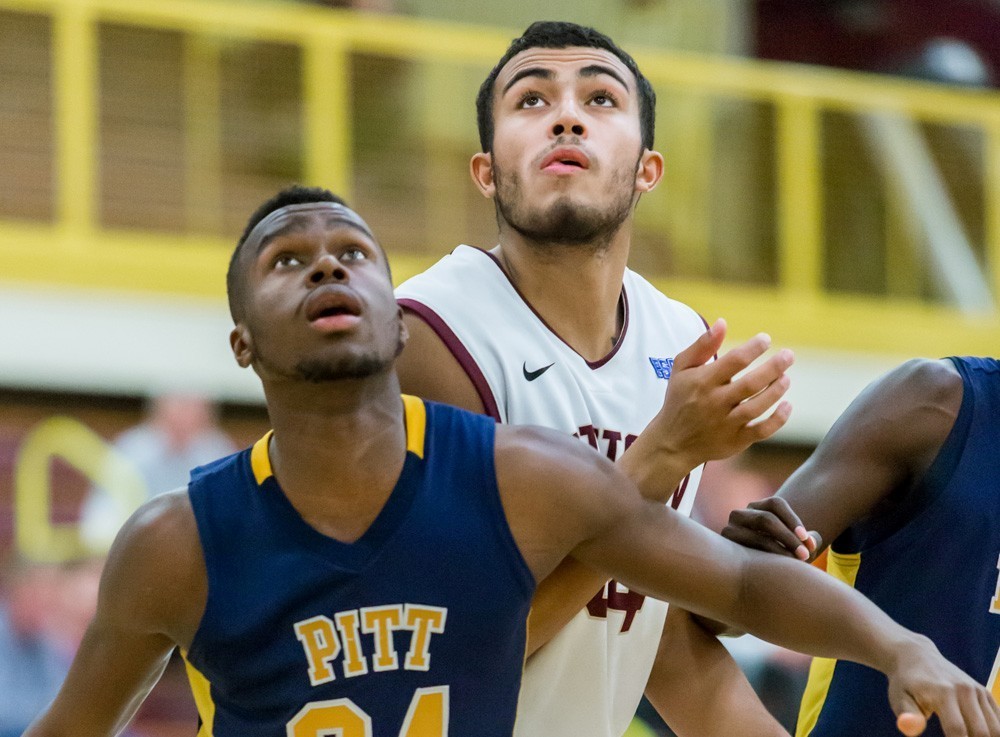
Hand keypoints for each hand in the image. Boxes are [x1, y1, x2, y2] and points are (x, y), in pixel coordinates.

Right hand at [644, 317, 792, 467]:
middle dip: (773, 368)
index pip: (734, 361)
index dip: (753, 348)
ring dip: (776, 391)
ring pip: (757, 407)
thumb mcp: (681, 368)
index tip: (766, 339)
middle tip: (789, 355)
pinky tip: (787, 406)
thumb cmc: (679, 398)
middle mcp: (715, 402)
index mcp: (703, 382)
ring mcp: (726, 423)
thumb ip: (702, 345)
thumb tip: (722, 322)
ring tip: (786, 378)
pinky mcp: (735, 441)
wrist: (672, 442)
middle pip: (750, 384)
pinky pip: (761, 431)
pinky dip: (777, 420)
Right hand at [723, 497, 820, 561]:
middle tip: (805, 555)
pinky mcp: (727, 545)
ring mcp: (730, 528)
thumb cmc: (777, 555)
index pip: (775, 504)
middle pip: (766, 519)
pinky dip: (766, 559)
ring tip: (795, 563)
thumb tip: (811, 542)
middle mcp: (741, 514)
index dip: (793, 520)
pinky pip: (748, 551)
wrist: (747, 571)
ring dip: (780, 550)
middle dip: (788, 537)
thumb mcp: (793, 544)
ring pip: (757, 536)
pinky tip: (777, 568)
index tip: (806, 539)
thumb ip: (806, 540)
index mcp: (757, 507)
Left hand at [886, 635, 999, 735]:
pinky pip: (998, 721)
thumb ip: (908, 715)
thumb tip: (911, 729)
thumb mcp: (899, 698)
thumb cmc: (906, 683)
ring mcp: (978, 691)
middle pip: (982, 732)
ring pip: (995, 729)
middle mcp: (965, 690)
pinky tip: (977, 735)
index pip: (958, 730)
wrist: (917, 657)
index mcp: (943, 693)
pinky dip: (993, 733)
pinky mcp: (985, 693)